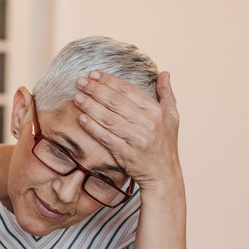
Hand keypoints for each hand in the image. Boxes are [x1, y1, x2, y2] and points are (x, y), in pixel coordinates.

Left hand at [73, 70, 182, 192]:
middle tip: (80, 81)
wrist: (163, 174)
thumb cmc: (166, 144)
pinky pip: (106, 137)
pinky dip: (93, 127)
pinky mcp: (126, 153)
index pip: (128, 90)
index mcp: (156, 111)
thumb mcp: (172, 117)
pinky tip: (81, 118)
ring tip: (77, 97)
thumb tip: (164, 73)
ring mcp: (137, 138)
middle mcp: (148, 123)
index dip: (109, 81)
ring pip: (108, 118)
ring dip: (90, 106)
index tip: (94, 74)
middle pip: (116, 101)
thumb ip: (167, 94)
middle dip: (95, 89)